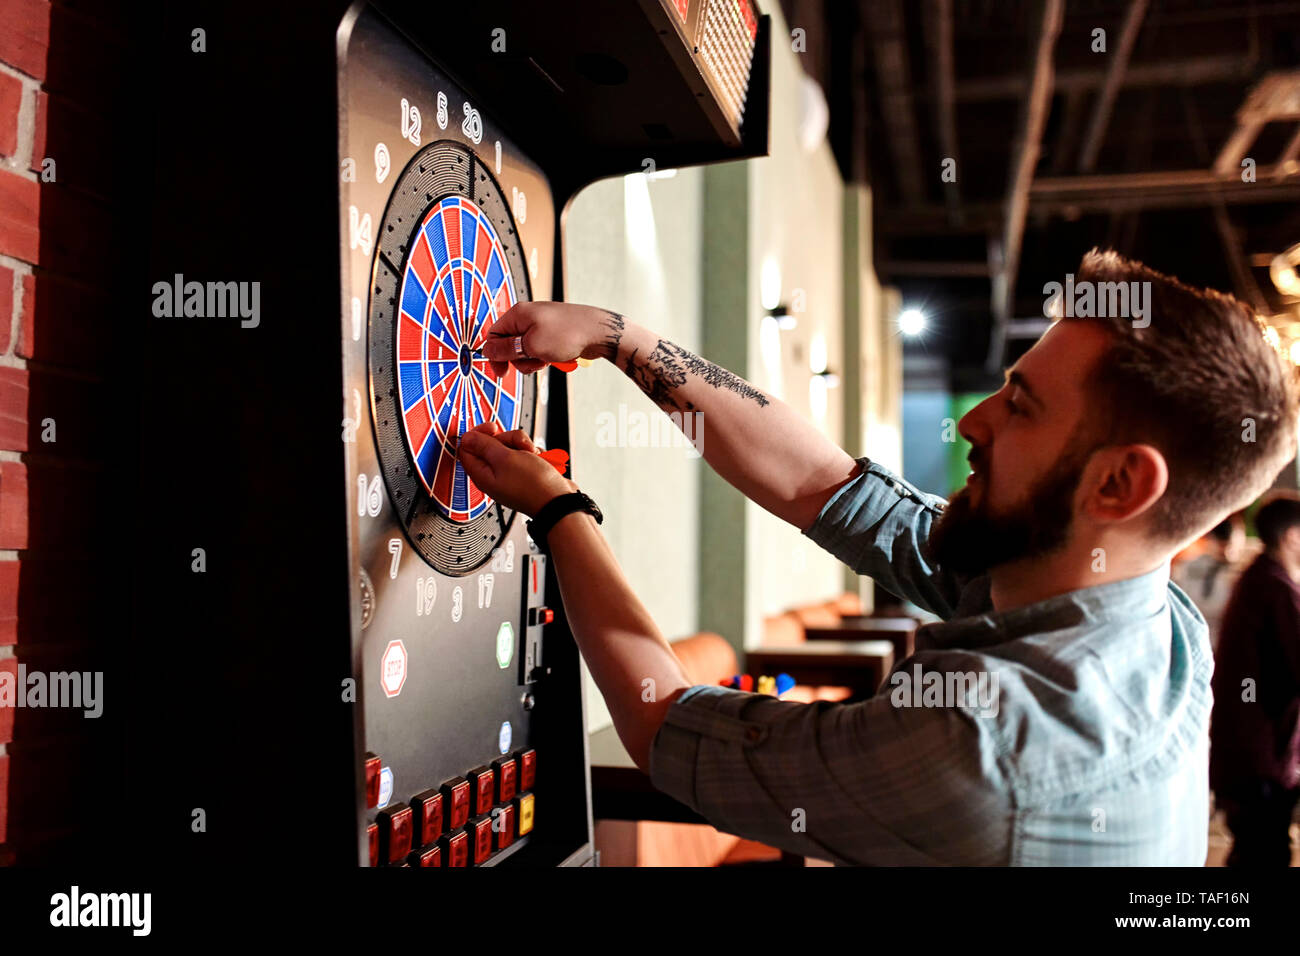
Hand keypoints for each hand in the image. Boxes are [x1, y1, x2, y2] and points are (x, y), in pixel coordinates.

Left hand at [456, 421, 576, 516]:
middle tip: (518, 445)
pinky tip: (539, 460)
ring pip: (510, 446)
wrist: (559, 500)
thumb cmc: (534, 485)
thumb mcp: (506, 458)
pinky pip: (524, 454)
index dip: (478, 434)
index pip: (467, 448)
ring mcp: (510, 474)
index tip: (492, 428)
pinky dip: (532, 453)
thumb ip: (484, 445)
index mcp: (482, 474)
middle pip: (491, 444)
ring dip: (522, 445)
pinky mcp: (524, 472)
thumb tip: (467, 438)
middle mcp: (494, 475)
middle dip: (507, 439)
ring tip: (532, 454)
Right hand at [482, 302, 622, 375]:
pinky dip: (543, 358)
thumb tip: (487, 350)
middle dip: (518, 359)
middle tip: (532, 361)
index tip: (502, 371)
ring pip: (524, 350)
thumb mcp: (531, 345)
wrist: (598, 332)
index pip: (494, 335)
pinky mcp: (550, 334)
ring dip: (532, 361)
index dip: (495, 355)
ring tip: (546, 359)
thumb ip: (506, 349)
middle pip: (508, 345)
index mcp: (517, 314)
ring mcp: (540, 326)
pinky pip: (538, 350)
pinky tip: (554, 358)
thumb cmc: (568, 333)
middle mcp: (527, 317)